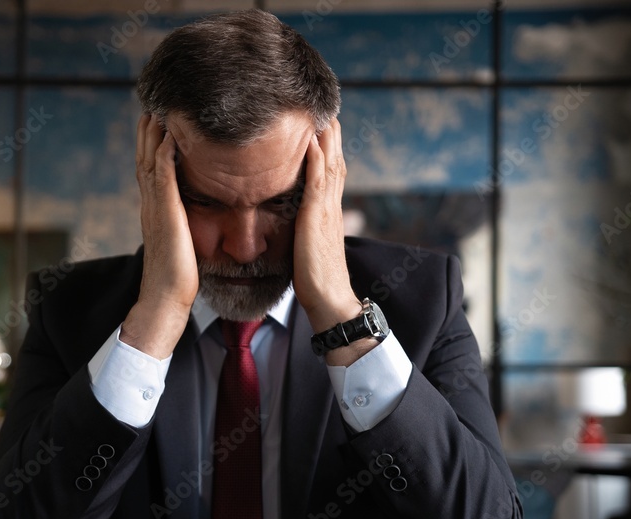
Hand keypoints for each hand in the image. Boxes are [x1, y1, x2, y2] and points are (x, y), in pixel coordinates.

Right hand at [120, 114, 198, 358]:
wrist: (166, 297)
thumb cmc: (178, 277)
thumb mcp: (181, 242)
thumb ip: (182, 224)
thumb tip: (191, 218)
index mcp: (154, 210)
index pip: (150, 169)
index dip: (150, 145)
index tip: (156, 122)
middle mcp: (150, 204)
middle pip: (144, 158)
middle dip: (148, 132)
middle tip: (152, 105)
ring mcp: (154, 207)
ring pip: (149, 161)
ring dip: (153, 134)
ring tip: (157, 110)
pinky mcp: (165, 213)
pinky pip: (162, 176)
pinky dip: (164, 153)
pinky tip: (170, 136)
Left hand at [292, 119, 361, 332]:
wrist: (329, 300)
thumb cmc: (316, 279)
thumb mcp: (308, 245)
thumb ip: (305, 227)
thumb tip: (295, 218)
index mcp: (329, 212)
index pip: (331, 171)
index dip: (328, 147)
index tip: (322, 123)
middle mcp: (332, 206)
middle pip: (335, 160)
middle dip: (331, 134)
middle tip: (326, 106)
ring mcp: (327, 211)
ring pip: (330, 165)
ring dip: (326, 137)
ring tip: (322, 111)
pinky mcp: (317, 219)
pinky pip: (318, 183)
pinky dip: (316, 160)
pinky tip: (310, 142)